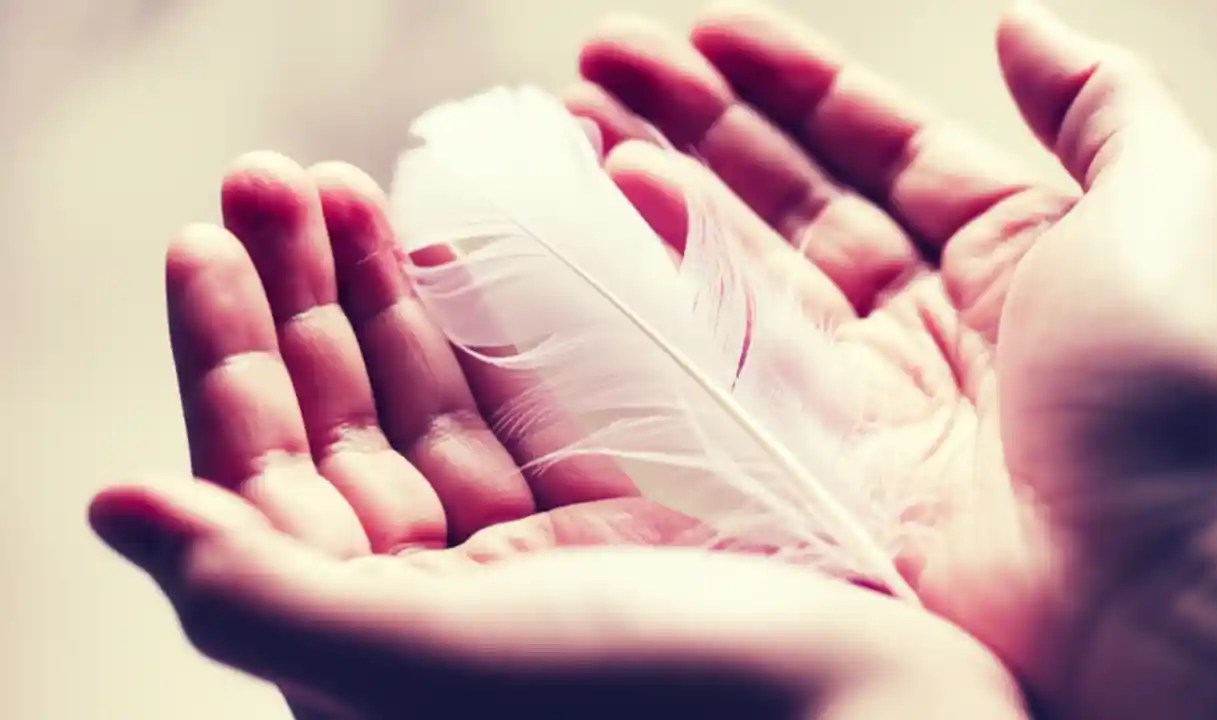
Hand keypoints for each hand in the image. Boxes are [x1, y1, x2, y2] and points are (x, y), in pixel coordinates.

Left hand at [88, 154, 1024, 718]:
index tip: (207, 240)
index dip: (226, 358)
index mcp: (370, 652)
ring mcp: (530, 560)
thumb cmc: (655, 712)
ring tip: (347, 191)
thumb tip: (112, 512)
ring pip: (428, 405)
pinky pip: (526, 406)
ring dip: (383, 296)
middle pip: (340, 428)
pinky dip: (491, 327)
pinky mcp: (615, 520)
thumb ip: (262, 595)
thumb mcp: (428, 665)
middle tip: (278, 179)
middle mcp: (440, 610)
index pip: (261, 485)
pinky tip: (463, 252)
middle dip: (302, 300)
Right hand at [571, 2, 1216, 716]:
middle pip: (795, 199)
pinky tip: (623, 202)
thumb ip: (1100, 101)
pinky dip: (673, 276)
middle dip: (704, 123)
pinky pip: (733, 349)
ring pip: (748, 268)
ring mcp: (870, 392)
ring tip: (588, 120)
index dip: (794, 83)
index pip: (881, 144)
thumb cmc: (1179, 391)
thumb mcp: (1172, 203)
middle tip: (611, 65)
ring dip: (670, 188)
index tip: (707, 35)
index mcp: (1017, 246)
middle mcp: (933, 316)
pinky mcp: (821, 460)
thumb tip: (1018, 24)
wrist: (1153, 588)